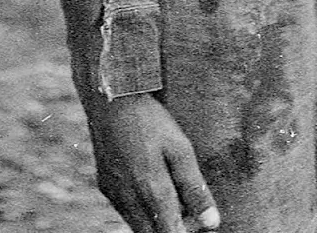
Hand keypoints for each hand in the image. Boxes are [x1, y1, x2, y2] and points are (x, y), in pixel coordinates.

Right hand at [81, 90, 219, 232]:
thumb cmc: (150, 120)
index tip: (199, 219)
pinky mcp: (105, 186)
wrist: (111, 97)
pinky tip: (149, 181)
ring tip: (169, 190)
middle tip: (186, 206)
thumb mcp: (180, 148)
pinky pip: (125, 210)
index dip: (189, 232)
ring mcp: (114, 194)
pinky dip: (141, 207)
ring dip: (156, 219)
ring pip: (138, 226)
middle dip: (173, 227)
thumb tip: (212, 223)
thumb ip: (194, 188)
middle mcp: (129, 199)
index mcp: (151, 191)